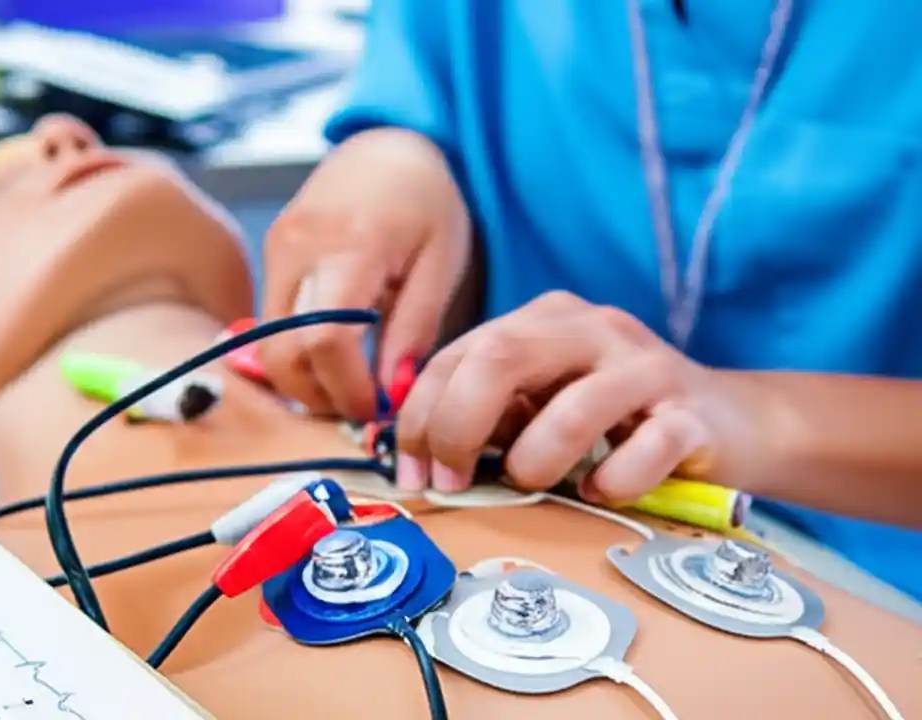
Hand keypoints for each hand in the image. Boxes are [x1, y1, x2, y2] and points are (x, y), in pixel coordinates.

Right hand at [258, 128, 470, 420]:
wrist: (387, 146)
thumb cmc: (426, 202)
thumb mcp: (440, 265)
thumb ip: (414, 331)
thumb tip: (390, 395)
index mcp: (353, 245)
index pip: (326, 338)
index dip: (347, 388)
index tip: (376, 408)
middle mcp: (301, 246)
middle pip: (283, 350)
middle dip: (317, 394)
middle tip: (358, 407)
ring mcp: (277, 249)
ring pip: (269, 343)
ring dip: (303, 378)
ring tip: (348, 385)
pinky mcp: (270, 254)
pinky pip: (272, 322)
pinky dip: (297, 351)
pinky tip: (333, 356)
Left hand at [395, 292, 770, 501]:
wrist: (734, 423)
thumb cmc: (618, 420)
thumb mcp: (543, 403)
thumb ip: (489, 413)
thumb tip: (419, 454)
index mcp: (546, 319)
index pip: (461, 353)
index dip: (421, 415)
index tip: (412, 472)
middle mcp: (594, 328)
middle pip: (501, 358)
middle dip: (459, 427)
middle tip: (453, 482)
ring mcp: (647, 367)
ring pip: (573, 409)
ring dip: (534, 461)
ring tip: (532, 483)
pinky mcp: (693, 414)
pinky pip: (643, 451)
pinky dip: (611, 482)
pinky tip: (602, 490)